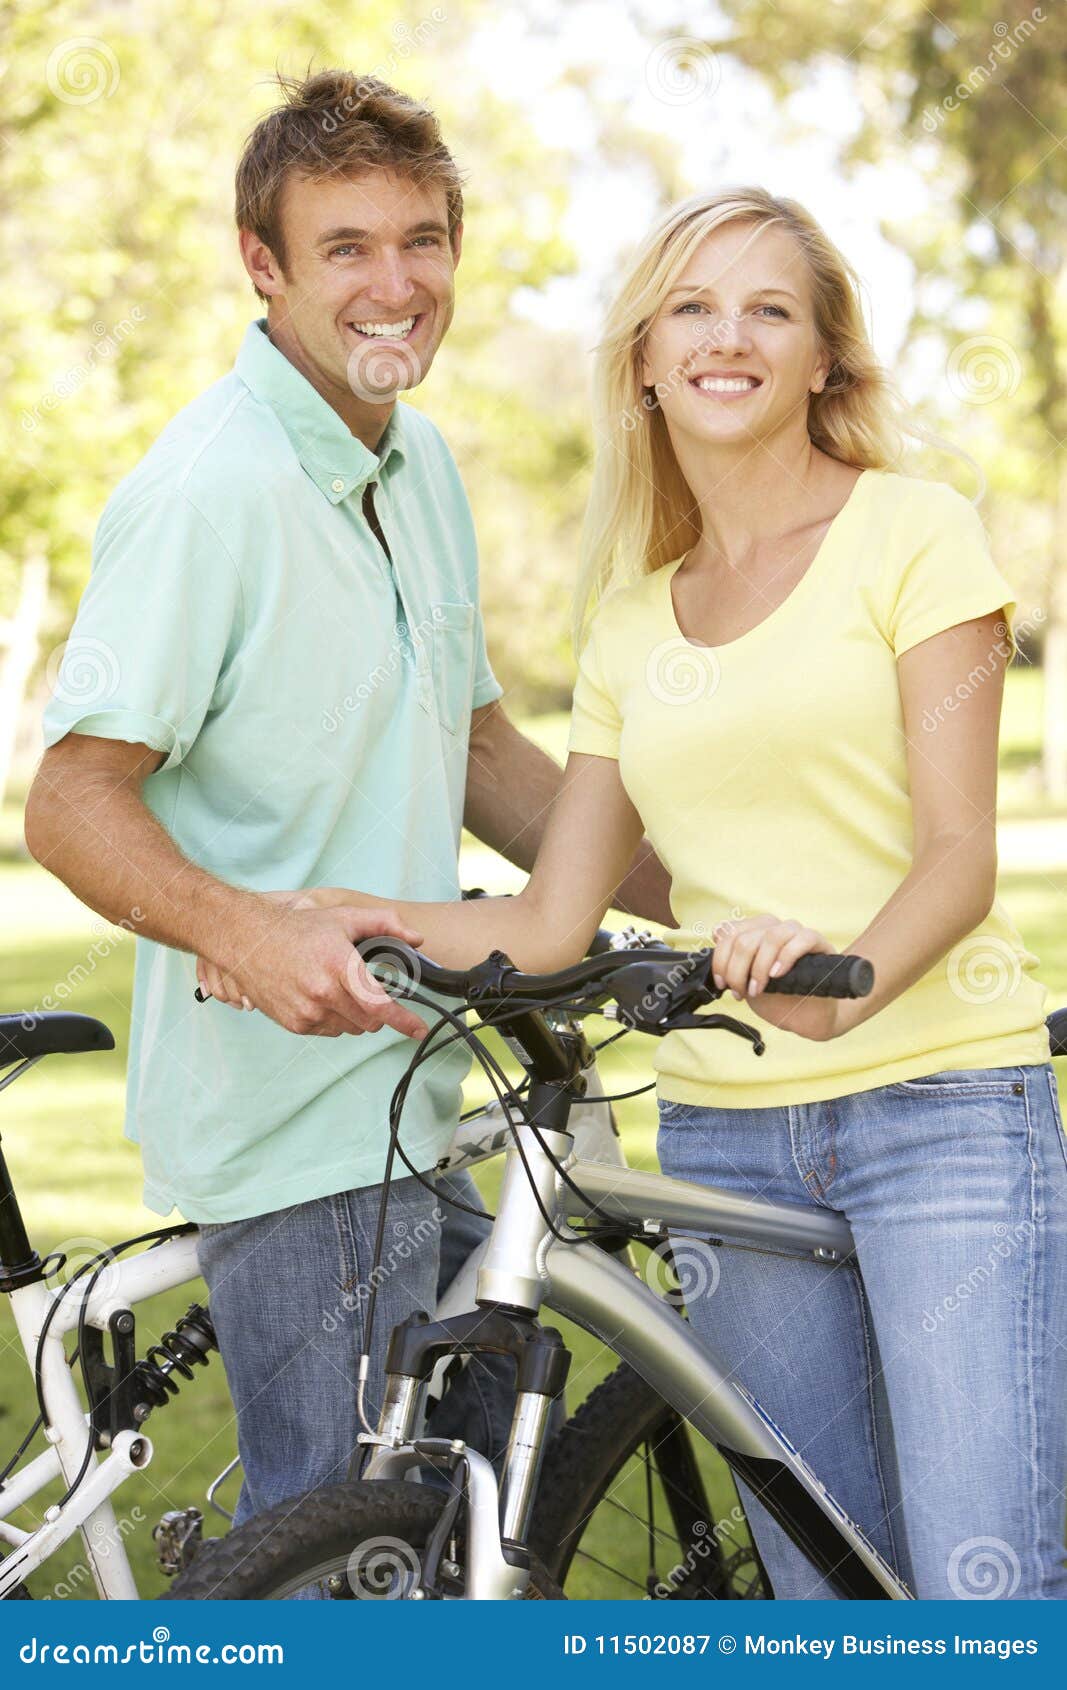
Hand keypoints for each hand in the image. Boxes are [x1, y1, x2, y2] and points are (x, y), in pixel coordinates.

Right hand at [196, 896, 429, 1039]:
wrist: (248, 941)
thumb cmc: (298, 929)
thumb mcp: (344, 917)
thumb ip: (386, 923)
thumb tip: (417, 939)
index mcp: (339, 966)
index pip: (379, 1004)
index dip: (404, 1021)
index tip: (420, 1030)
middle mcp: (323, 993)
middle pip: (370, 1021)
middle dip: (378, 1011)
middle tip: (366, 989)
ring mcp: (307, 1012)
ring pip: (351, 1028)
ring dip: (354, 1015)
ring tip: (335, 987)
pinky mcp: (295, 1024)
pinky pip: (330, 1031)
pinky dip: (333, 1019)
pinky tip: (319, 996)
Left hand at [710, 914, 841, 1042]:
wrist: (808, 1016)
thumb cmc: (777, 997)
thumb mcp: (746, 981)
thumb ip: (732, 959)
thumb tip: (716, 933)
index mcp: (753, 932)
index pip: (728, 933)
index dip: (720, 960)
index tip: (722, 984)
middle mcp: (773, 927)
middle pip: (745, 939)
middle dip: (737, 970)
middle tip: (741, 992)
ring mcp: (795, 933)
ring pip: (771, 936)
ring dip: (759, 967)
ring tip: (758, 989)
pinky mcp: (818, 942)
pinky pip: (802, 939)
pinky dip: (786, 957)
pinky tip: (777, 974)